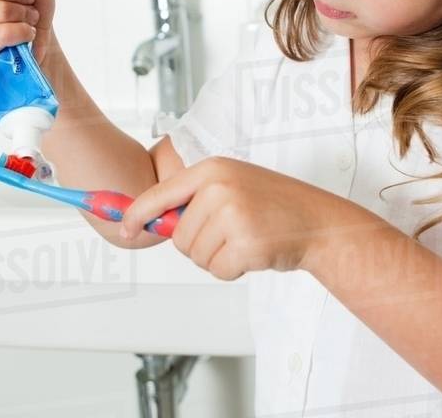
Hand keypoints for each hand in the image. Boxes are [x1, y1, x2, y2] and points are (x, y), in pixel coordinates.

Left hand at [118, 157, 352, 279]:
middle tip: (231, 233)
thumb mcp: (234, 185)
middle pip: (179, 236)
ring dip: (217, 257)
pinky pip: (217, 270)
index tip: (123, 228)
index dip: (135, 215)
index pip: (159, 195)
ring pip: (196, 256)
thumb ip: (195, 198)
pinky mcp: (244, 244)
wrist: (318, 221)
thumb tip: (152, 221)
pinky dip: (232, 270)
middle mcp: (219, 188)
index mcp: (212, 170)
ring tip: (245, 239)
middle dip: (199, 244)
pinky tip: (253, 252)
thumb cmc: (275, 205)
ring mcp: (232, 215)